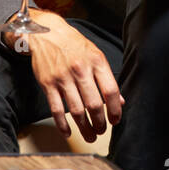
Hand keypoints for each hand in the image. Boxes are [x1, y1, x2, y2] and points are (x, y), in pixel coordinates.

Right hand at [17, 18, 123, 141]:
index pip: (111, 91)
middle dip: (100, 123)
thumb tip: (121, 101)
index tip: (115, 120)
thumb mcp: (95, 55)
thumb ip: (107, 78)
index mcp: (96, 61)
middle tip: (101, 131)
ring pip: (76, 110)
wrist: (47, 33)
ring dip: (84, 127)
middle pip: (94, 104)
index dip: (115, 109)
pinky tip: (68, 132)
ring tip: (90, 136)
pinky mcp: (47, 84)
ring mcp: (63, 77)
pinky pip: (56, 109)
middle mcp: (80, 70)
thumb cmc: (74, 45)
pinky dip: (62, 125)